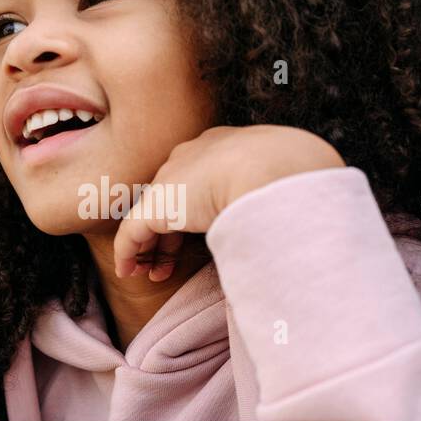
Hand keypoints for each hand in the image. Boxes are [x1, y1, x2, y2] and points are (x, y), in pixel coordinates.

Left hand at [112, 124, 343, 280]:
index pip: (199, 177)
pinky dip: (129, 253)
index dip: (194, 208)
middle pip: (171, 194)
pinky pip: (133, 233)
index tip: (198, 235)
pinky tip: (129, 272)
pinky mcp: (158, 206)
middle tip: (169, 260)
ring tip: (150, 273)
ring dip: (149, 247)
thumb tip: (292, 222)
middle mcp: (193, 156)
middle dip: (168, 229)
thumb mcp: (285, 180)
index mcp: (225, 147)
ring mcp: (173, 179)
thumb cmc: (291, 175)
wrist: (273, 169)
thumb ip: (277, 195)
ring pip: (149, 215)